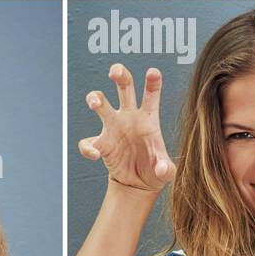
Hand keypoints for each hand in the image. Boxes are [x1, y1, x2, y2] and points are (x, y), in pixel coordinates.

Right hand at [79, 64, 176, 196]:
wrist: (138, 184)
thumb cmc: (155, 170)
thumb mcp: (166, 172)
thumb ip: (166, 169)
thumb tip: (161, 168)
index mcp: (148, 119)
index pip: (151, 95)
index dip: (152, 82)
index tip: (153, 72)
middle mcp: (129, 117)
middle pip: (124, 88)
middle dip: (120, 75)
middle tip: (115, 71)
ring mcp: (113, 128)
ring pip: (101, 104)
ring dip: (96, 99)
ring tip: (95, 103)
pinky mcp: (102, 144)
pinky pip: (89, 142)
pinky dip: (88, 148)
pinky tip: (94, 155)